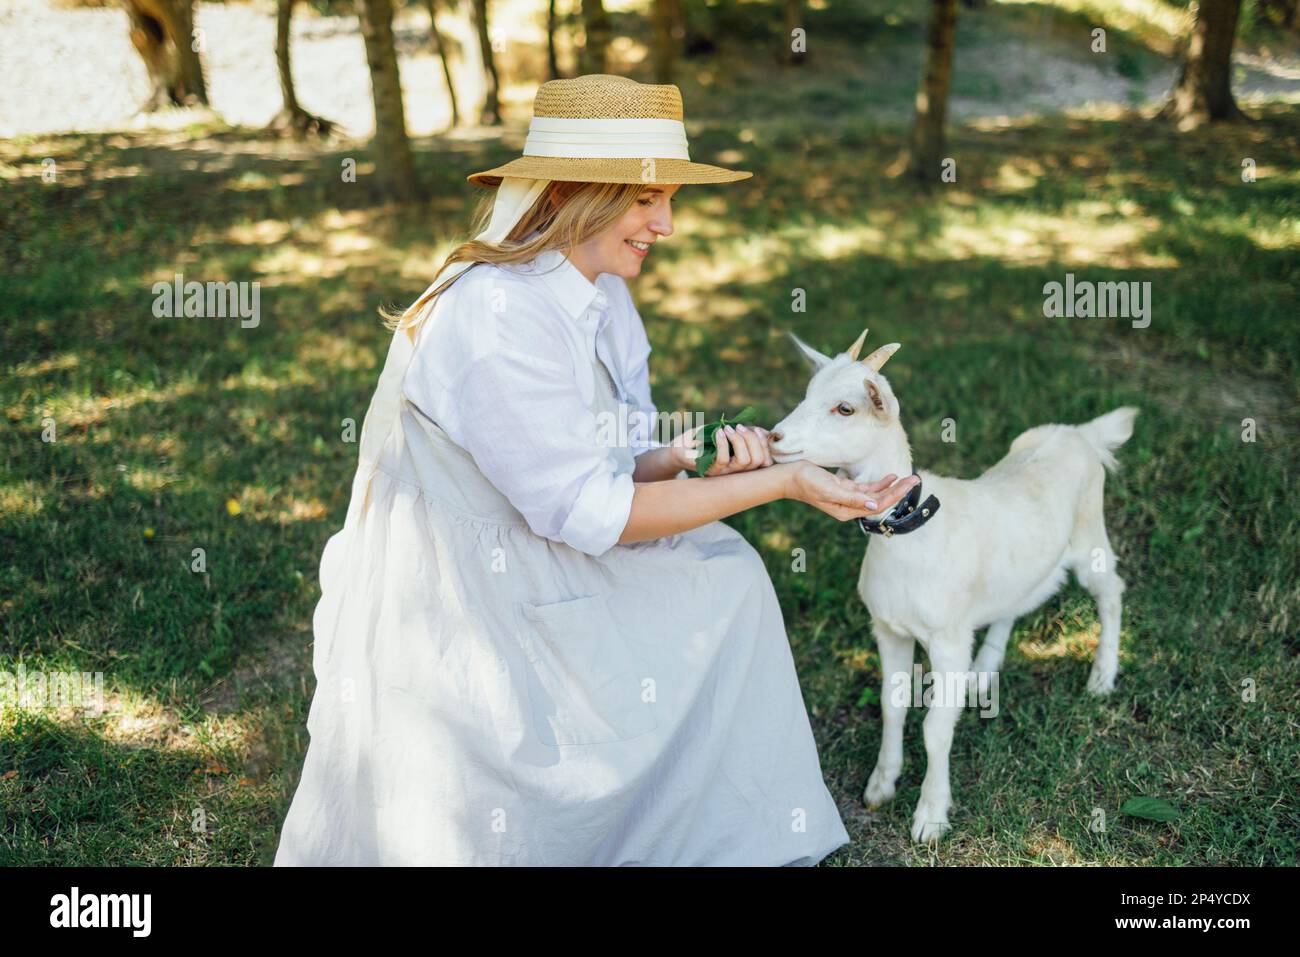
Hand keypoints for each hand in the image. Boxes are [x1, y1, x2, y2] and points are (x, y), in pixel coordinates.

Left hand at [669, 422, 773, 475]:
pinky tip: (719, 432)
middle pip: (757, 461)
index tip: (757, 429)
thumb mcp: (728, 435)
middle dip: (752, 440)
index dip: (764, 444)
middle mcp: (736, 472)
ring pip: (744, 462)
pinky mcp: (710, 470)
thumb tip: (766, 432)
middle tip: (739, 427)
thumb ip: (746, 434)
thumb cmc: (707, 440)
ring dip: (739, 440)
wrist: (683, 447)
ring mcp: (724, 472)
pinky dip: (723, 443)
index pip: (766, 461)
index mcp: (744, 464)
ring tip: (728, 429)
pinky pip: (722, 460)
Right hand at [781, 462, 918, 521]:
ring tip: (908, 478)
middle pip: (881, 500)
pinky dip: (880, 484)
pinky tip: (890, 478)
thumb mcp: (830, 488)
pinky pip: (867, 489)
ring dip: (892, 487)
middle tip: (916, 479)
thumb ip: (852, 497)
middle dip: (899, 490)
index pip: (878, 504)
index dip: (895, 494)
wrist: (789, 476)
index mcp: (847, 510)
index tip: (909, 483)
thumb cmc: (807, 481)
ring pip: (876, 494)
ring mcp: (848, 498)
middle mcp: (850, 507)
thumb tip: (874, 503)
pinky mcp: (845, 489)